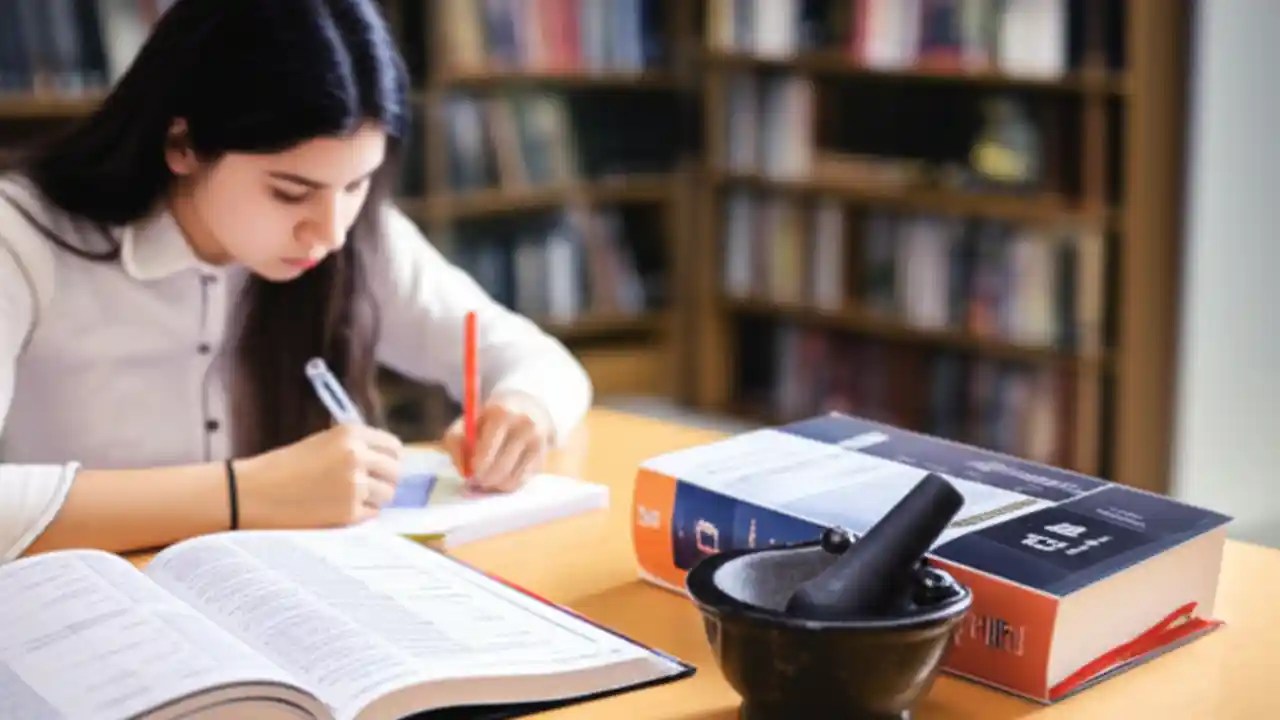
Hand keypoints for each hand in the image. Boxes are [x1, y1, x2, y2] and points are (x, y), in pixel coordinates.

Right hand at [235, 424, 403, 528]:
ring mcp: (354, 485)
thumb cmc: (284, 466)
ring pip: (387, 495)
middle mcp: (356, 456)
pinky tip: (337, 509)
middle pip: (395, 472)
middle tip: (369, 487)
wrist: (252, 492)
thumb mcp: (324, 443)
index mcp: (351, 434)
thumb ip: (356, 448)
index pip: (393, 447)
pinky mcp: (348, 513)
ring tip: (347, 498)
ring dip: (373, 499)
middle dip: (385, 480)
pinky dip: (360, 514)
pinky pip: (371, 514)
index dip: (389, 459)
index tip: (382, 467)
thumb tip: (390, 463)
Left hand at [443, 392, 551, 492]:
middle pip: (499, 469)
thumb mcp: (469, 421)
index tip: (470, 472)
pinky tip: (504, 475)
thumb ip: (456, 442)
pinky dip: (509, 484)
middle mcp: (524, 425)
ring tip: (489, 477)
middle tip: (477, 480)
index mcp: (501, 413)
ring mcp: (538, 441)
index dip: (475, 468)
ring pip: (511, 480)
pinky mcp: (545, 456)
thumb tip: (463, 471)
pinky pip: (522, 482)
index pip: (486, 451)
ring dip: (495, 485)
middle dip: (484, 480)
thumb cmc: (491, 418)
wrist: (528, 406)